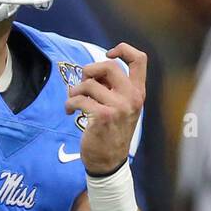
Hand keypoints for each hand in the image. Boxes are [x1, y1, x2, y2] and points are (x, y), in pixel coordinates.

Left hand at [66, 43, 145, 175]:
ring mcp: (119, 107)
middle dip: (90, 70)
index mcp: (138, 92)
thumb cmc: (111, 132)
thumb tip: (92, 72)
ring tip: (73, 101)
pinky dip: (70, 104)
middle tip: (83, 82)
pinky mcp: (103, 116)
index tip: (109, 54)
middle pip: (109, 66)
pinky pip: (79, 100)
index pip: (140, 60)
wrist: (109, 161)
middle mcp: (131, 98)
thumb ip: (113, 88)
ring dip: (75, 91)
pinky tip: (70, 111)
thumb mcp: (121, 108)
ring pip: (89, 84)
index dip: (123, 50)